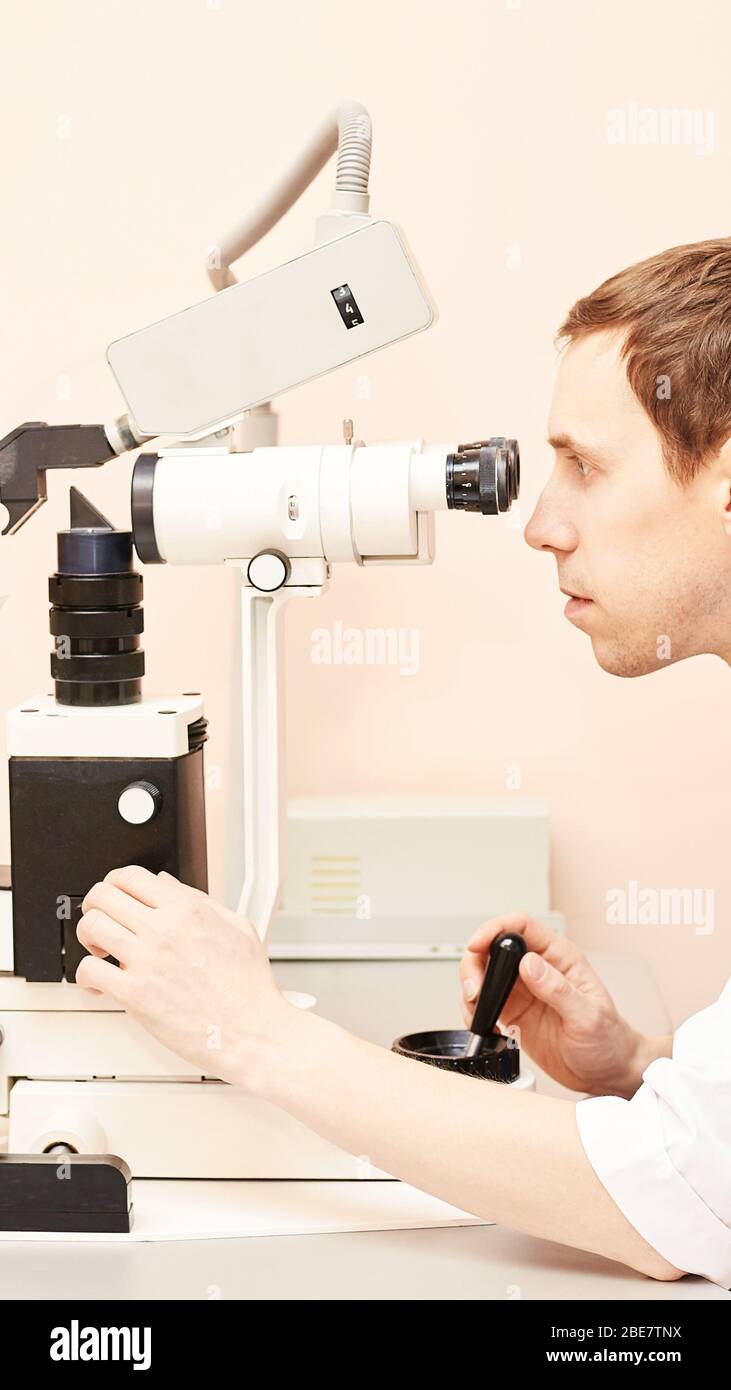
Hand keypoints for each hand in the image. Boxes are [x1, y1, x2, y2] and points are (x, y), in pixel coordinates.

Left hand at [75, 865, 297, 1087]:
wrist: (253, 1032)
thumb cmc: (248, 987)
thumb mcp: (236, 927)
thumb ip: (199, 900)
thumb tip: (166, 885)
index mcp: (187, 910)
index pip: (130, 876)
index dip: (115, 883)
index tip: (116, 897)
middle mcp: (163, 930)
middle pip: (102, 896)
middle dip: (95, 906)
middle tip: (103, 921)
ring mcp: (147, 961)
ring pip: (91, 927)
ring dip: (88, 936)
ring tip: (101, 950)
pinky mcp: (135, 995)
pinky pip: (90, 971)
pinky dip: (86, 976)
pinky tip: (100, 981)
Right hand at [459, 913, 659, 1098]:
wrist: (606, 1072)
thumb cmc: (608, 1040)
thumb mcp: (589, 1016)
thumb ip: (558, 989)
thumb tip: (529, 964)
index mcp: (559, 957)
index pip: (521, 926)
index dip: (495, 928)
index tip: (477, 943)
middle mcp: (537, 969)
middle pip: (493, 948)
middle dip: (474, 964)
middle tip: (474, 990)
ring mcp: (522, 991)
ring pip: (483, 975)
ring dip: (472, 990)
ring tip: (477, 1011)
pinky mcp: (512, 1013)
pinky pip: (484, 1003)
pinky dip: (474, 1012)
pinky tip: (484, 1026)